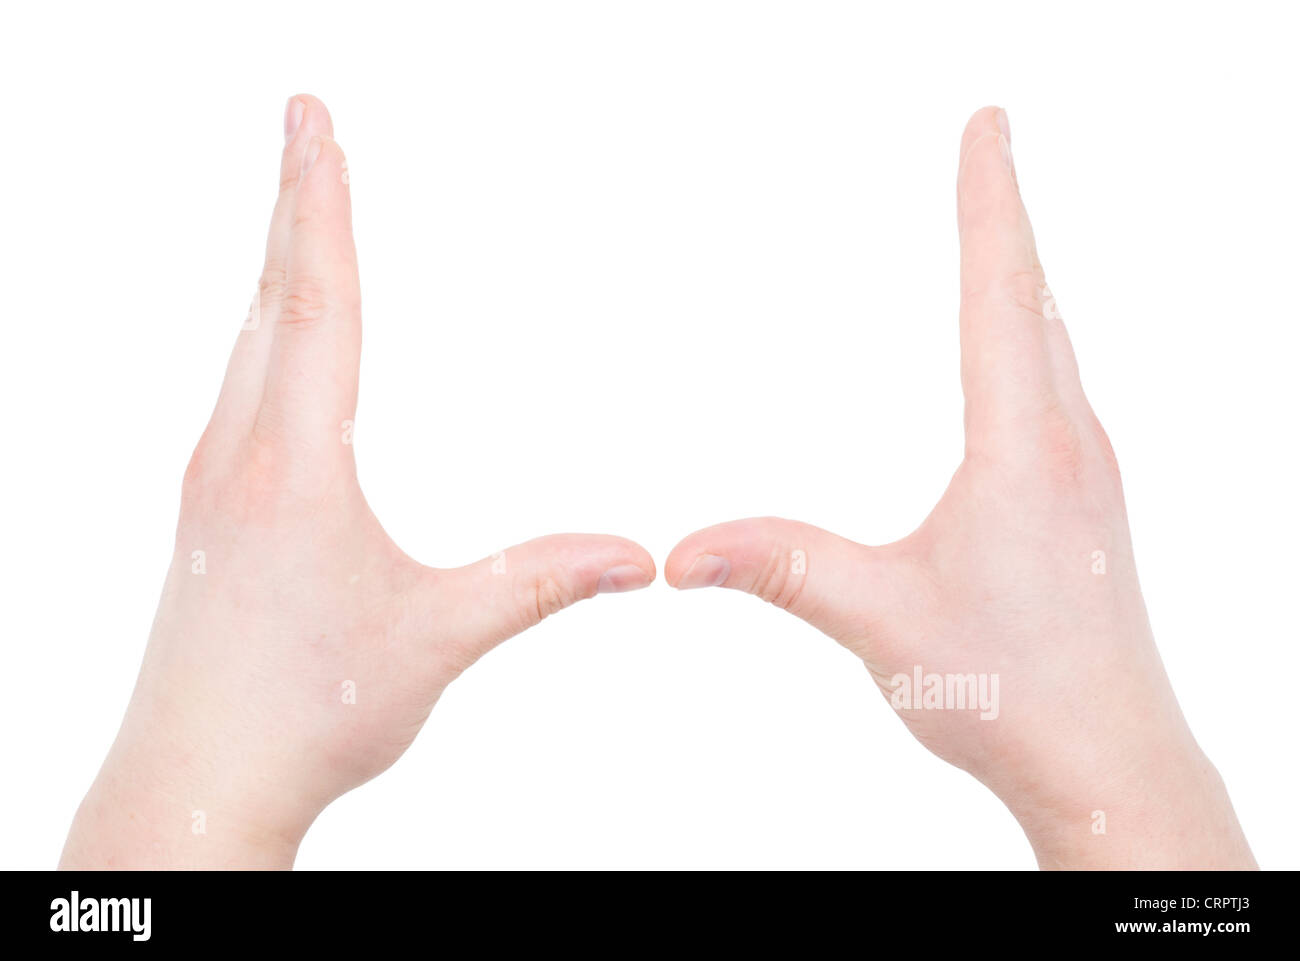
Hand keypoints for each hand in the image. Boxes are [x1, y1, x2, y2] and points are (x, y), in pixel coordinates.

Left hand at [60, 96, 655, 868]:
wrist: (192, 785)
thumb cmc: (301, 715)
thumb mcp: (438, 637)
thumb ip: (539, 581)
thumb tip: (639, 557)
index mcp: (292, 465)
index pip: (313, 300)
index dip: (318, 202)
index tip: (311, 123)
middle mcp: (237, 455)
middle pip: (269, 297)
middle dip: (291, 203)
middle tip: (303, 125)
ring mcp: (210, 482)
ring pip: (244, 341)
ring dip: (273, 264)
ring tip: (296, 209)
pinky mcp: (206, 512)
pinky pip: (234, 386)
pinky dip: (262, 329)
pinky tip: (277, 342)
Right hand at [665, 107, 1254, 868]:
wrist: (1110, 761)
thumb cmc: (1014, 692)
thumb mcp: (880, 621)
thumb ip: (782, 569)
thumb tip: (681, 552)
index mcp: (1024, 446)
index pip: (1001, 290)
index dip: (989, 200)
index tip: (988, 124)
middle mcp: (1069, 442)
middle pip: (1036, 297)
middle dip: (1006, 216)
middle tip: (990, 147)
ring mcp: (1087, 472)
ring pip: (1055, 342)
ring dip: (1024, 275)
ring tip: (1000, 229)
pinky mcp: (1086, 503)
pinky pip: (1060, 385)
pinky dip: (1033, 334)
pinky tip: (1019, 355)